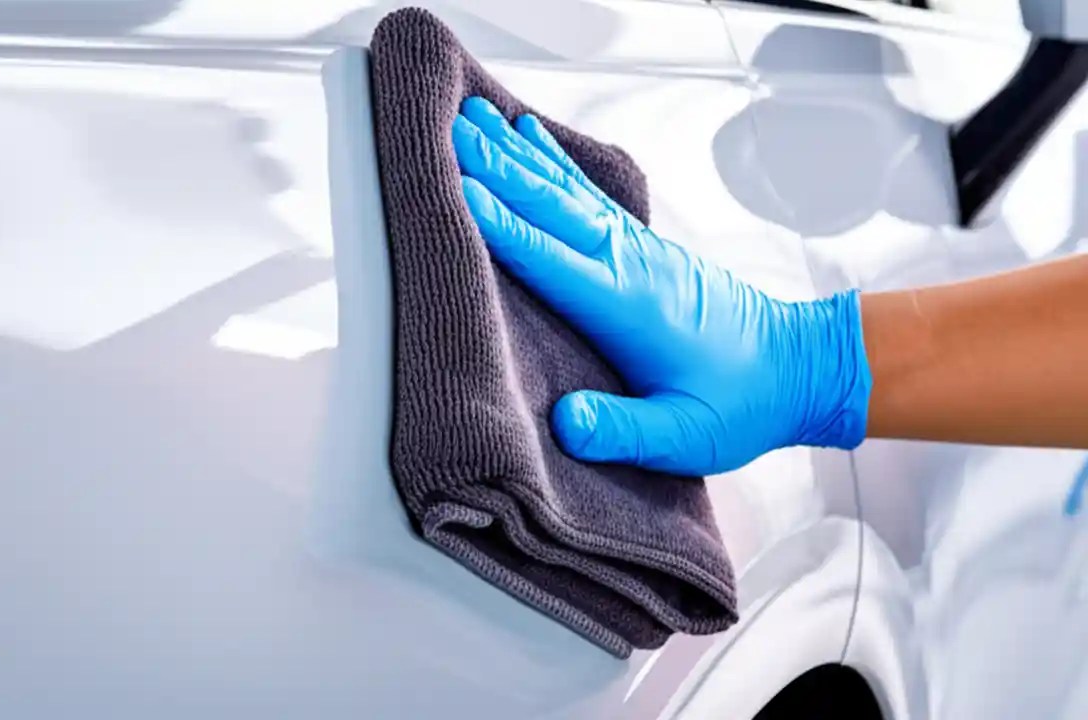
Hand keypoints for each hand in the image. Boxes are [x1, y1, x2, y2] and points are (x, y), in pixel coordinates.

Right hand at [451, 97, 870, 474]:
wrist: (798, 368)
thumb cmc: (740, 404)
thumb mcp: (686, 436)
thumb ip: (623, 430)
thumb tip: (565, 423)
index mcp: (629, 306)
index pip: (551, 257)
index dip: (501, 223)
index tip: (457, 188)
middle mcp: (628, 263)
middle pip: (549, 204)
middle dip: (494, 167)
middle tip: (447, 130)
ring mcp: (635, 247)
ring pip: (562, 189)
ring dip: (512, 153)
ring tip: (471, 116)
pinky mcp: (640, 246)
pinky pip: (586, 193)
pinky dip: (553, 161)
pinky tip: (529, 135)